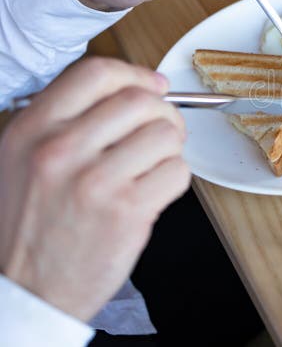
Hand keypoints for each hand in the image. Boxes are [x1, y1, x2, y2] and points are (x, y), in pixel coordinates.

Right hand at [0, 58, 189, 320]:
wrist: (26, 288)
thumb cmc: (32, 221)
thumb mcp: (24, 156)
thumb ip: (69, 117)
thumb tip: (139, 86)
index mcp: (34, 129)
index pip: (97, 73)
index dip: (137, 75)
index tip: (155, 85)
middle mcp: (61, 150)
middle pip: (141, 101)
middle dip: (163, 113)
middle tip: (160, 132)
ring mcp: (95, 182)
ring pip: (166, 134)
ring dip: (170, 149)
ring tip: (151, 166)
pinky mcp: (127, 212)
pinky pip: (178, 172)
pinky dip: (173, 179)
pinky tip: (152, 192)